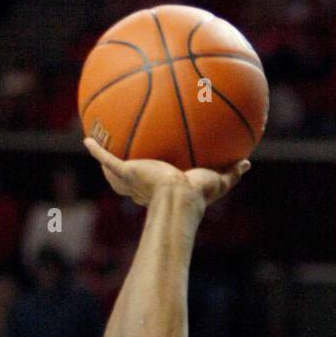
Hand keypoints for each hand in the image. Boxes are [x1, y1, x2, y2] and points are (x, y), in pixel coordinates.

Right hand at [83, 138, 248, 208]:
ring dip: (108, 164)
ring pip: (116, 173)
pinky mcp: (126, 173)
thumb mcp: (219, 181)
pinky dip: (96, 150)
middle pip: (134, 182)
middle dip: (130, 174)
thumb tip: (248, 162)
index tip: (160, 174)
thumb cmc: (199, 195)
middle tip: (129, 162)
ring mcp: (133, 181)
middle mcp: (146, 189)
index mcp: (165, 191)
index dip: (157, 180)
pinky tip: (87, 139)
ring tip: (100, 149)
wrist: (180, 197)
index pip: (157, 187)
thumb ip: (233, 171)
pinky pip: (107, 160)